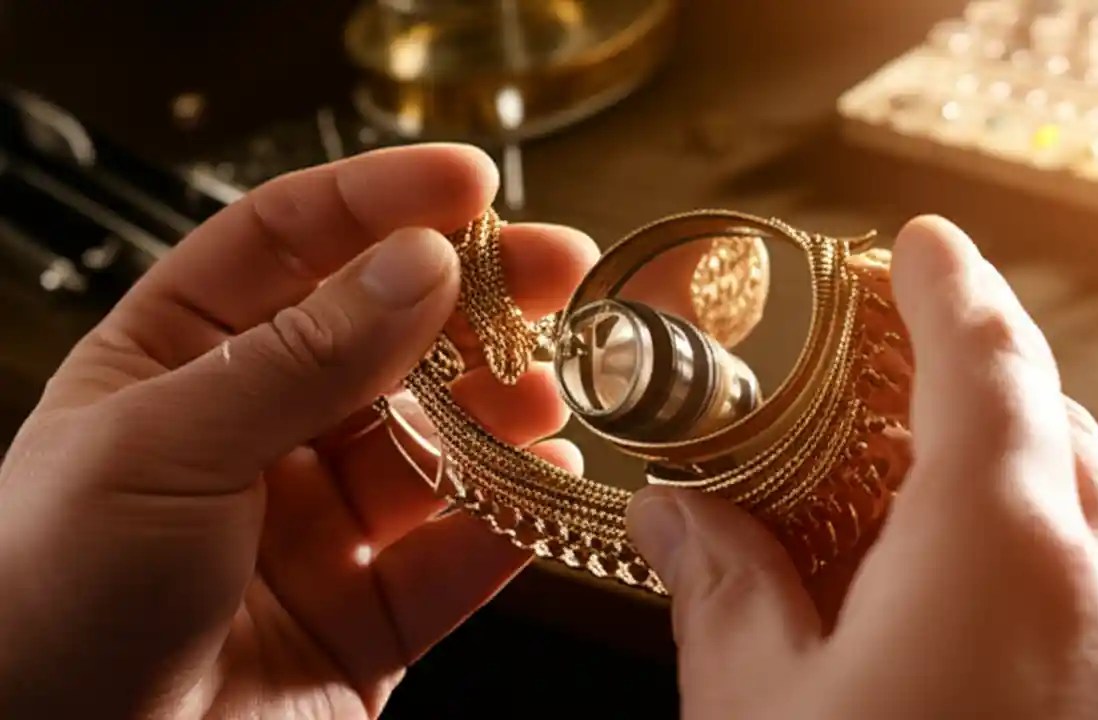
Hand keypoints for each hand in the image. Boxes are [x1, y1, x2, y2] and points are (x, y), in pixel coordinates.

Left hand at [0, 145, 596, 718]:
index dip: (380, 201)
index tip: (467, 182)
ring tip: (552, 384)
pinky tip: (544, 480)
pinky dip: (509, 518)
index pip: (289, 245)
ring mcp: (320, 524)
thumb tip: (419, 266)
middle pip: (386, 337)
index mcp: (180, 362)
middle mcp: (259, 433)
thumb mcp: (163, 446)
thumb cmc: (43, 596)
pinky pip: (457, 555)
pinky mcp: (368, 615)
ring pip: (436, 445)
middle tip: (555, 269)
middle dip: (472, 299)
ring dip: (501, 411)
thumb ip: (303, 356)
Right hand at [627, 217, 1097, 718]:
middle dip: (968, 378)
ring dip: (1004, 471)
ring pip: (1089, 507)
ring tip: (904, 492)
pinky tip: (956, 599)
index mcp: (1000, 561)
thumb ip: (725, 592)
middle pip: (1049, 425)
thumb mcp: (756, 712)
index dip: (950, 288)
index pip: (986, 363)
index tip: (923, 246)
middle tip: (882, 371)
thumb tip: (679, 519)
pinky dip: (1037, 554)